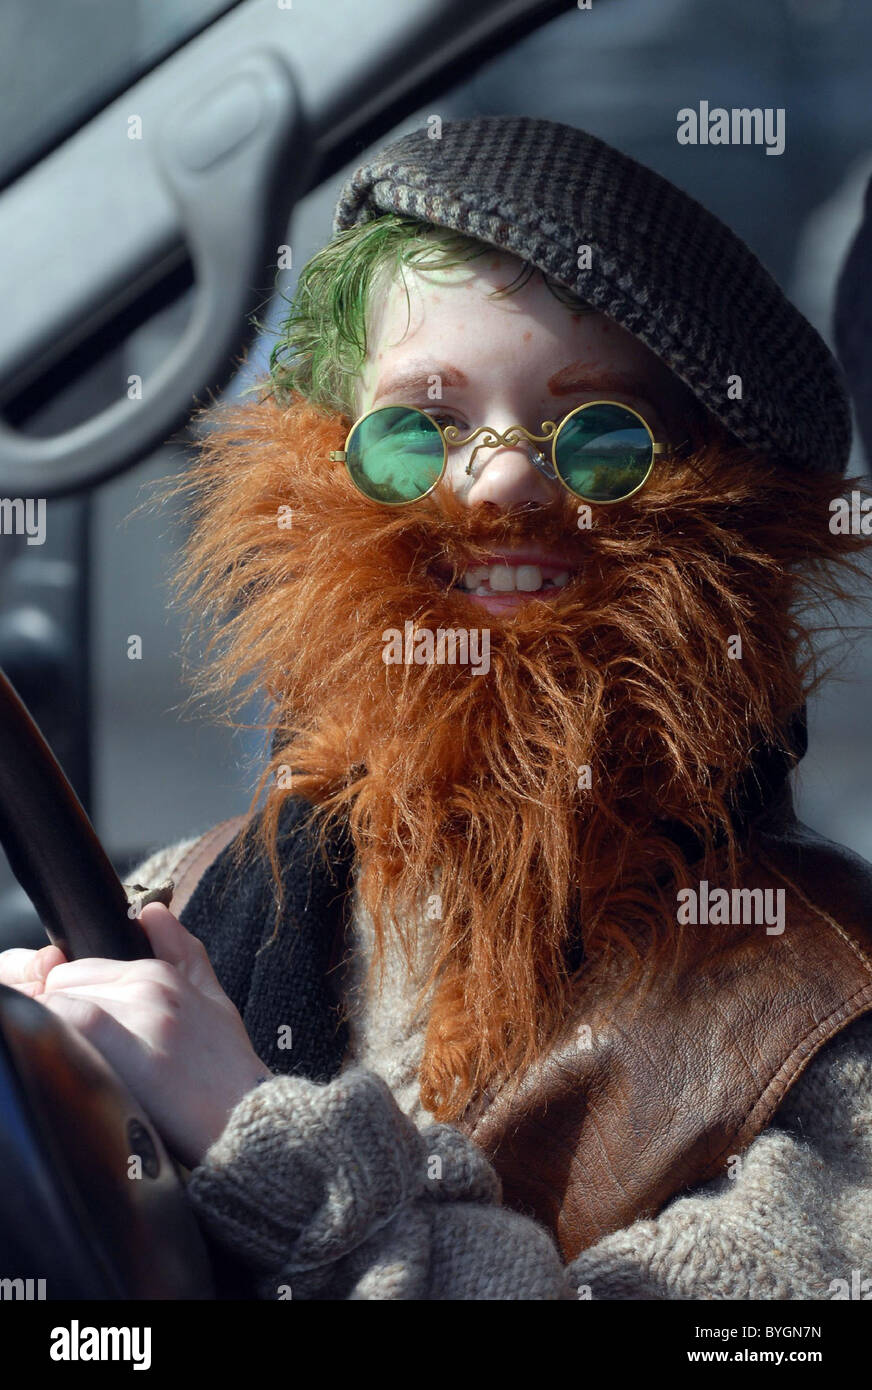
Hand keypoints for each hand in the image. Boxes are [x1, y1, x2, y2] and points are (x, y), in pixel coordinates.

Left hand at [1, 907, 269, 1167]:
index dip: (72, 1000)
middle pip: (65, 983)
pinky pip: (71, 1019)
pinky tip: (73, 1055)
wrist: (246, 1119)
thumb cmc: (228, 1070)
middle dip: (64, 1013)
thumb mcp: (213, 999)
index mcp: (162, 973)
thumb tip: (152, 911)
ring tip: (86, 1061)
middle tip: (88, 1051)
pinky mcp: (128, 1045)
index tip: (85, 1033)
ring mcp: (139, 1013)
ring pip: (62, 1001)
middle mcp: (149, 986)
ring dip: (59, 1029)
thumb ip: (183, 952)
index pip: (79, 968)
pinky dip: (58, 1029)